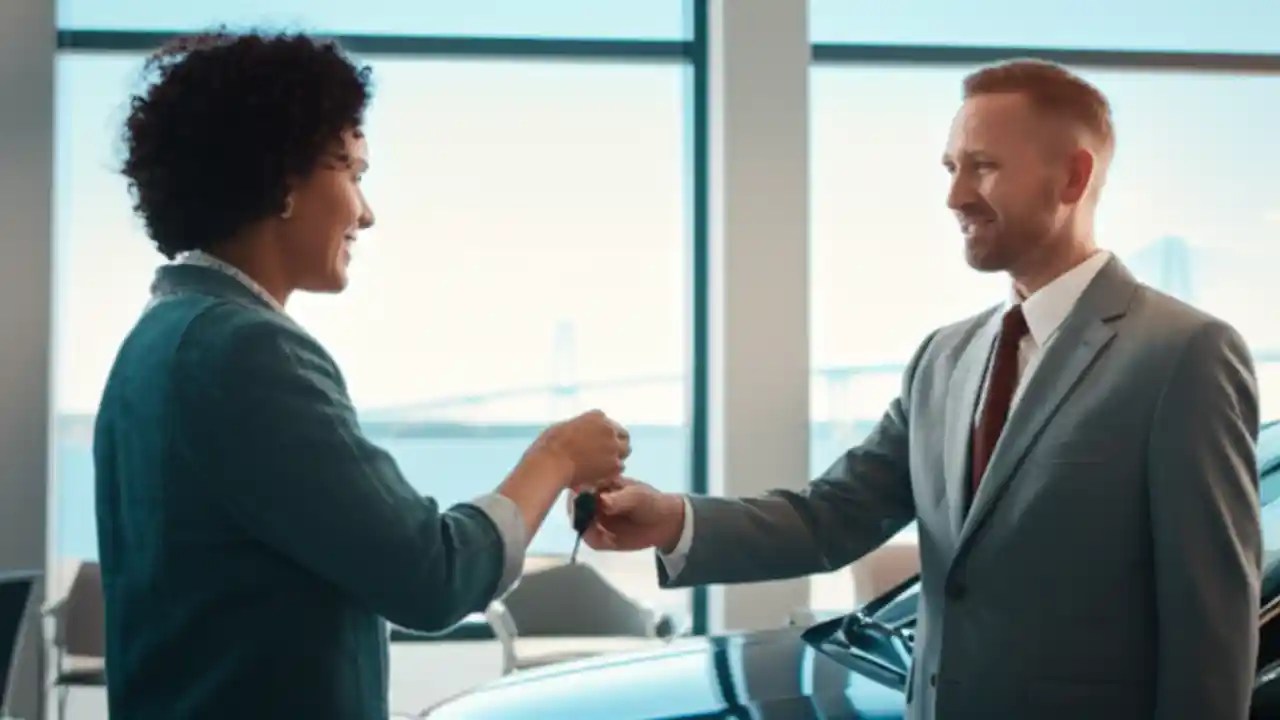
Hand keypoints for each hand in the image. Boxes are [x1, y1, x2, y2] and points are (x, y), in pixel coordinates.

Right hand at [530, 410, 630, 487]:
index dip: (605, 436)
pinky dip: (612, 472)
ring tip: (602, 467)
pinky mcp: (615, 464)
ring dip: (616, 458)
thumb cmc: (549, 446)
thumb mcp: (564, 427)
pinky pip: (620, 468)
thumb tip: (579, 436)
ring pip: (625, 452)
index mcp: (597, 416)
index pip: (610, 425)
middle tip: (607, 456)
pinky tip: (600, 476)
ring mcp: (614, 446)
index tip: (599, 445)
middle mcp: (609, 428)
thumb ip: (579, 429)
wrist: (551, 463)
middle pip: (623, 436)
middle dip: (617, 445)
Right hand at [568, 477, 684, 553]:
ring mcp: (595, 520)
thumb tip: (601, 502)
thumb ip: (619, 499)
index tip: (580, 496)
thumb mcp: (637, 496)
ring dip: (583, 526)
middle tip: (589, 514)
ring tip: (599, 527)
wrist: (664, 522)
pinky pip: (590, 539)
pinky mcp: (601, 538)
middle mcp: (592, 502)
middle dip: (577, 510)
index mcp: (599, 485)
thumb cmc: (649, 502)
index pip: (580, 486)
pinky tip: (606, 537)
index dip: (577, 491)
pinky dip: (593, 539)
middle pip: (574, 506)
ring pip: (579, 523)